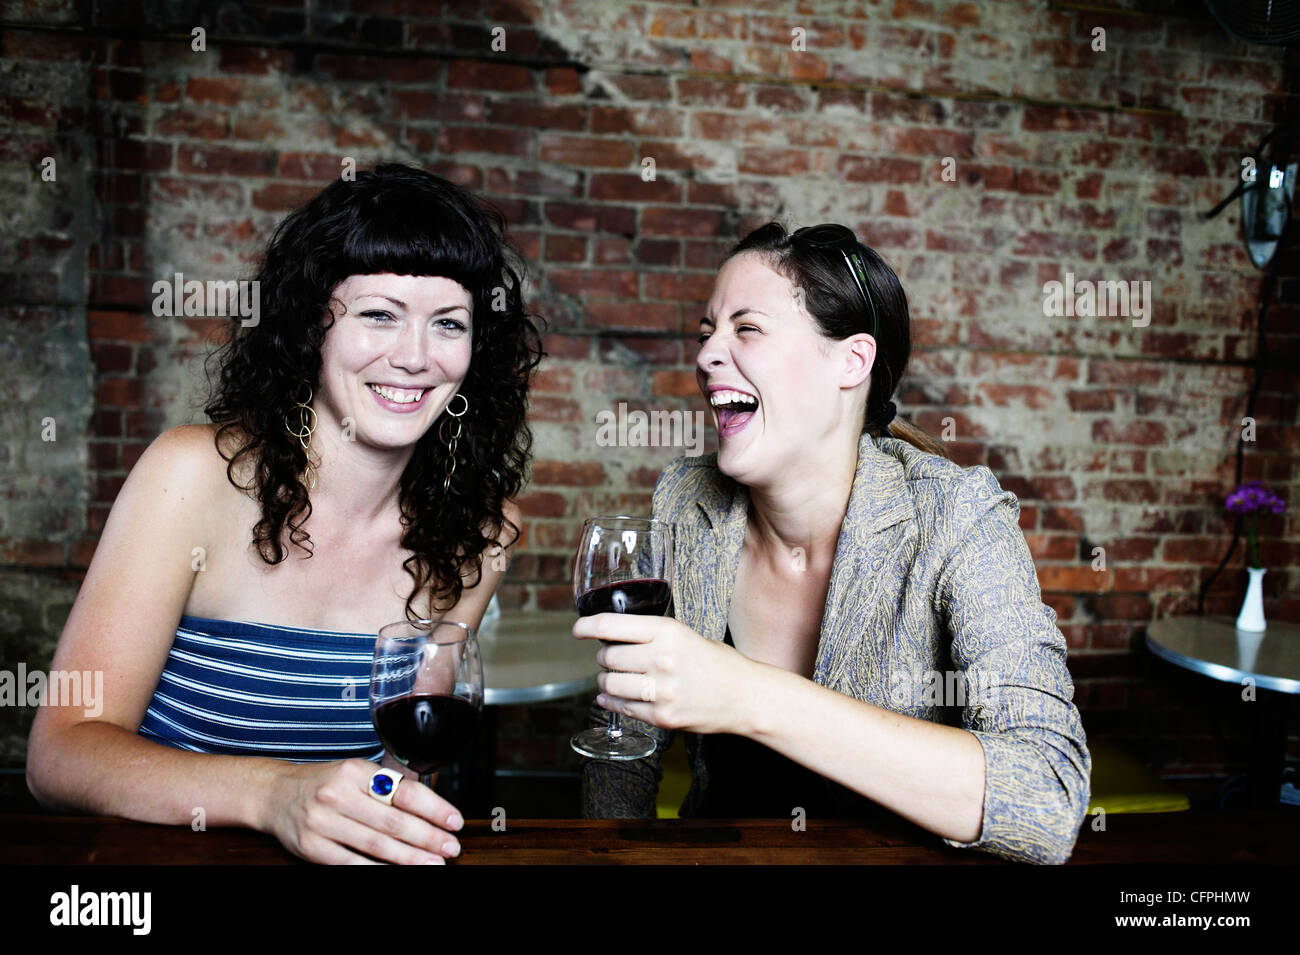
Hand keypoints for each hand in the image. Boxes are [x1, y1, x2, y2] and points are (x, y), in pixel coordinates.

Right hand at [262, 758, 463, 864]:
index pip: (404, 791)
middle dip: (428, 838)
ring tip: (433, 864)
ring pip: (376, 845)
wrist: (274, 794)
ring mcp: (323, 822)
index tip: (454, 821)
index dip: (434, 808)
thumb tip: (431, 805)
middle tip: (451, 848)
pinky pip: (352, 863)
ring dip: (410, 858)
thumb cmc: (325, 784)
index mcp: (356, 771)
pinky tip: (398, 872)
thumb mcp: (355, 772)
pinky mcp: (312, 847)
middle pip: (393, 822)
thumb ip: (387, 785)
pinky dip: (378, 869)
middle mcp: (339, 794)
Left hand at [574, 613, 756, 735]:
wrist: (746, 697)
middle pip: (607, 656)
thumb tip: (612, 636)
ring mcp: (661, 690)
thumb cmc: (718, 663)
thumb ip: (652, 635)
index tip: (578, 630)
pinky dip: (612, 701)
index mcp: (668, 632)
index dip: (587, 627)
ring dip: (607, 680)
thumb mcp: (686, 635)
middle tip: (612, 657)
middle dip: (604, 657)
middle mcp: (661, 659)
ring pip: (609, 683)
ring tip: (617, 677)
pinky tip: (613, 696)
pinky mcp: (662, 716)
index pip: (611, 626)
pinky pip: (622, 707)